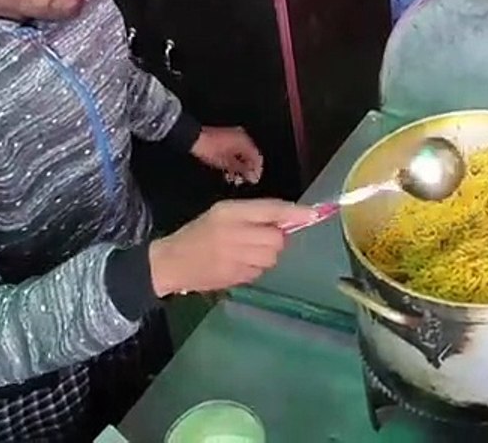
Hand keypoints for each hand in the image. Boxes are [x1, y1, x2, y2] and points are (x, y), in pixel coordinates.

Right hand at [148, 199, 318, 295]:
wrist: (172, 262)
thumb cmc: (199, 232)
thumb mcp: (222, 213)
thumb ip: (254, 213)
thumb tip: (289, 218)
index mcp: (230, 212)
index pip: (271, 210)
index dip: (296, 212)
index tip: (315, 214)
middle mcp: (235, 234)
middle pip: (277, 238)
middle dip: (275, 238)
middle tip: (259, 237)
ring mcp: (236, 258)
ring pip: (272, 257)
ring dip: (267, 254)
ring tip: (247, 250)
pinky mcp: (236, 278)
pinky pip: (261, 271)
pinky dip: (257, 267)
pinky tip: (239, 263)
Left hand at [191, 126, 263, 184]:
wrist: (194, 139)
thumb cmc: (211, 149)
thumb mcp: (228, 163)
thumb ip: (243, 170)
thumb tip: (253, 177)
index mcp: (244, 141)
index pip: (257, 157)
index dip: (257, 170)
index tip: (253, 180)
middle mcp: (242, 136)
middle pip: (251, 155)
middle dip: (248, 168)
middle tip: (244, 180)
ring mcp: (234, 136)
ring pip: (243, 153)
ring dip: (241, 165)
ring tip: (235, 177)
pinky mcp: (227, 137)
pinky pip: (236, 150)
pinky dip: (235, 160)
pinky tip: (230, 169)